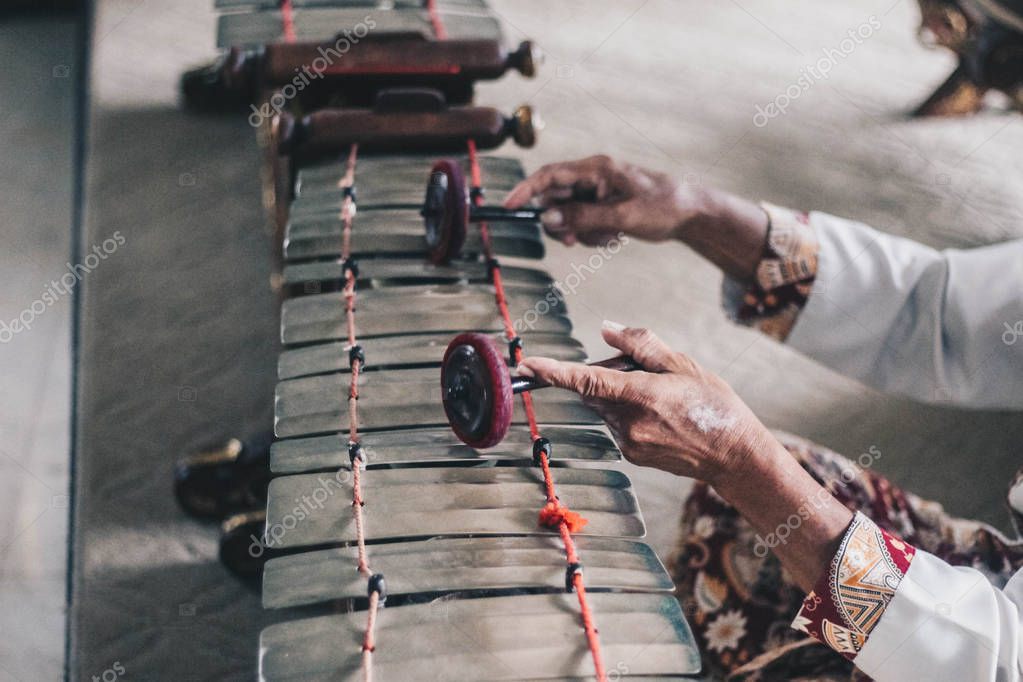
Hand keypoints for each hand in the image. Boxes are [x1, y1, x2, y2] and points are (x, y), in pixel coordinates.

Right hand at [504, 155, 768, 281]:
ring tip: (609, 238)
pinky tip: (615, 237)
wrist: (691, 213)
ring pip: (569, 215)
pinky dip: (593, 235)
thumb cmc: (662, 206)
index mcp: (597, 168)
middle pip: (555, 199)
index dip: (526, 190)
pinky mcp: (603, 205)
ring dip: (582, 233)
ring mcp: (598, 191)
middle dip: (563, 223)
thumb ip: (583, 218)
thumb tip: (549, 219)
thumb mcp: (622, 215)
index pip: (550, 175)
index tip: (509, 207)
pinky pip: (584, 222)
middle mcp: (593, 177)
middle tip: (577, 241)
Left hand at [517, 322, 772, 485]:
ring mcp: (629, 443)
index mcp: (640, 396)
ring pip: (604, 407)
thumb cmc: (715, 406)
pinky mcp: (632, 455)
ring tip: (662, 397)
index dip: (552, 372)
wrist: (735, 456)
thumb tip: (606, 330)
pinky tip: (661, 416)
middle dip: (607, 374)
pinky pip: (616, 424)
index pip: (585, 380)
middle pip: (594, 389)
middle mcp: (629, 423)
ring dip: (618, 394)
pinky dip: (628, 413)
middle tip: (644, 371)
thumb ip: (640, 345)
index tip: (526, 365)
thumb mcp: (683, 364)